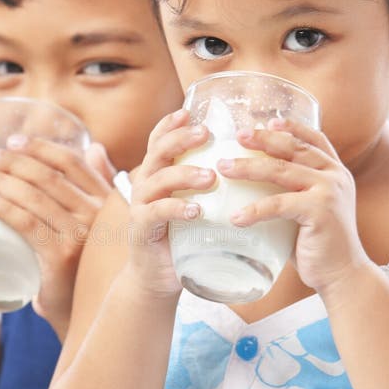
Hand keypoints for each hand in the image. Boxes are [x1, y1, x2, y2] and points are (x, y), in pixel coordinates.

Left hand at [0, 137, 114, 327]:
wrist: (75, 306)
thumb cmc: (78, 257)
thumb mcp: (91, 218)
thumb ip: (97, 183)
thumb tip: (94, 147)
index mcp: (105, 199)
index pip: (71, 162)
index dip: (40, 147)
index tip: (11, 140)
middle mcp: (98, 215)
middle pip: (49, 176)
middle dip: (14, 162)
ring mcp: (81, 235)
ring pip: (36, 197)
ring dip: (4, 181)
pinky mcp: (60, 256)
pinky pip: (28, 224)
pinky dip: (5, 209)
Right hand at [128, 109, 216, 297]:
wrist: (158, 277)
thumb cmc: (183, 236)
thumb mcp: (194, 204)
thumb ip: (209, 185)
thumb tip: (247, 164)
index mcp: (158, 173)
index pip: (158, 140)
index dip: (170, 124)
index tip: (189, 111)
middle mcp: (145, 184)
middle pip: (158, 151)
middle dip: (181, 138)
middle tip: (206, 134)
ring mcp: (141, 205)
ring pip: (159, 179)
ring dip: (185, 174)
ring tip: (211, 177)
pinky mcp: (142, 229)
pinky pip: (157, 213)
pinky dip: (176, 208)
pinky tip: (196, 210)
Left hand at [220, 118, 368, 297]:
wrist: (342, 274)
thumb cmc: (320, 244)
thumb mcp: (311, 210)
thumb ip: (294, 193)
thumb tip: (254, 185)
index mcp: (335, 171)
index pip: (314, 139)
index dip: (291, 127)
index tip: (266, 121)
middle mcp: (335, 175)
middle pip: (292, 148)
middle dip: (262, 140)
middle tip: (237, 137)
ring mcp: (329, 192)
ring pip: (281, 171)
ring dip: (249, 168)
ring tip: (224, 169)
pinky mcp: (320, 212)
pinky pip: (279, 205)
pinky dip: (254, 210)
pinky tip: (235, 217)